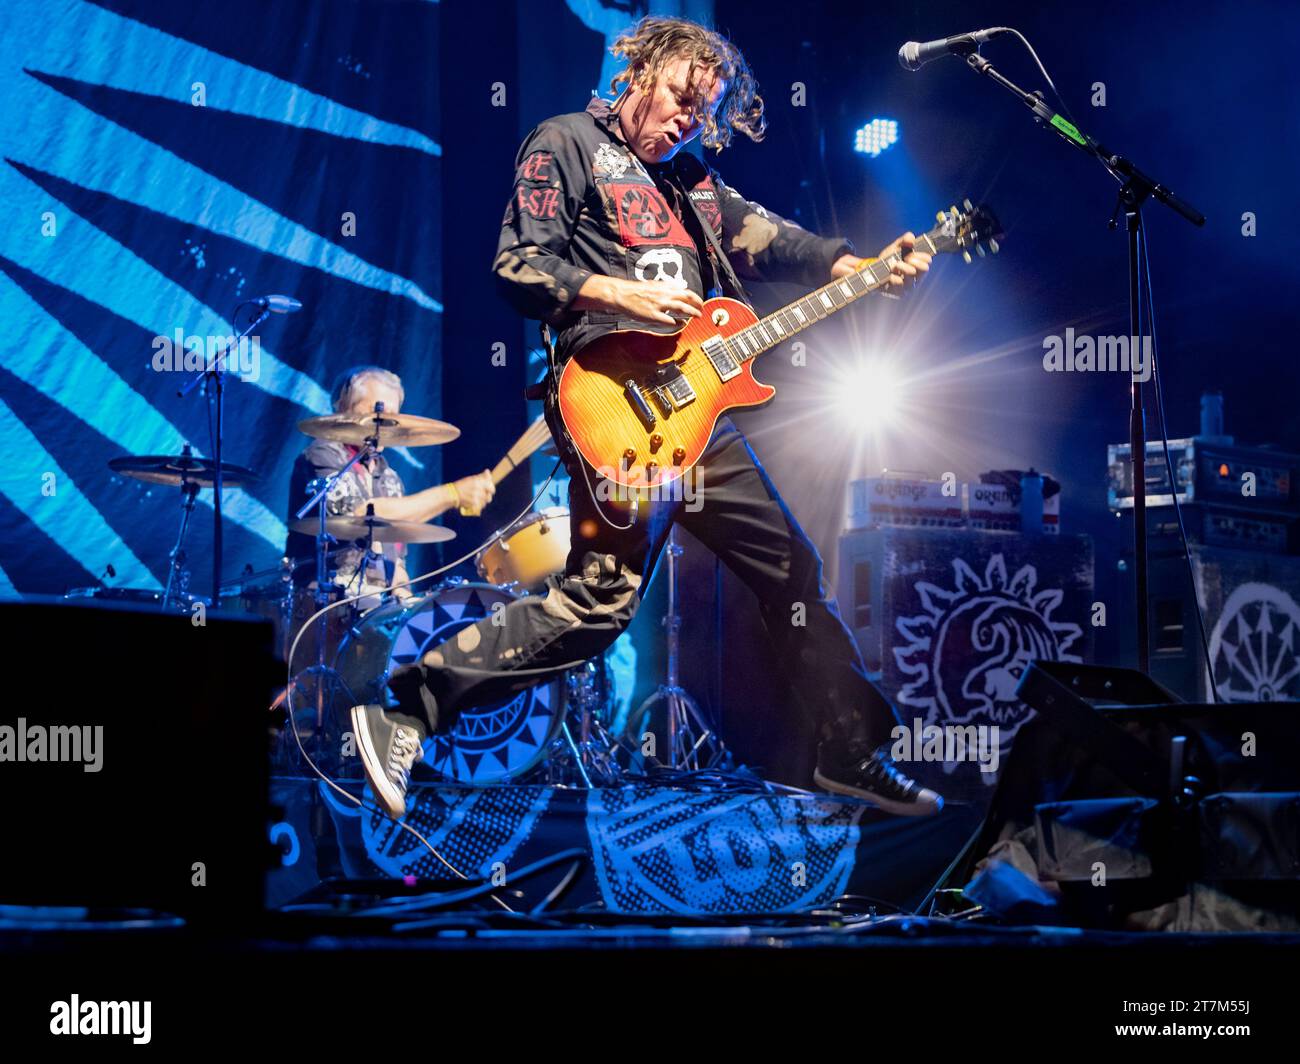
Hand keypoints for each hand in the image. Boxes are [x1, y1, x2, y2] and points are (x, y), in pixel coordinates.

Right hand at [452, 471, 494, 516]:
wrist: (451, 494)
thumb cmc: (461, 485)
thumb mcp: (471, 479)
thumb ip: (481, 476)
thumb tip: (487, 471)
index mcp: (477, 482)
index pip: (491, 487)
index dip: (491, 489)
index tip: (489, 490)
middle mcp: (477, 489)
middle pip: (489, 496)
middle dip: (487, 497)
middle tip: (482, 496)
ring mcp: (475, 498)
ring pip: (485, 502)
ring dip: (482, 502)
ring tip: (475, 499)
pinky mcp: (473, 505)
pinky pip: (480, 507)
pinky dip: (478, 506)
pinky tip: (473, 503)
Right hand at [587, 276, 703, 326]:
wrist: (622, 294)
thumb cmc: (636, 290)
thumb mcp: (654, 284)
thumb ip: (667, 286)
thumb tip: (680, 286)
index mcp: (665, 286)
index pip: (686, 291)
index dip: (695, 297)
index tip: (700, 302)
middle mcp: (664, 294)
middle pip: (687, 298)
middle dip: (697, 305)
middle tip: (701, 311)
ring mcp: (659, 305)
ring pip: (681, 308)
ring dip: (692, 313)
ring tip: (697, 316)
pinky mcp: (653, 315)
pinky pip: (669, 320)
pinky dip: (677, 322)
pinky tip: (681, 324)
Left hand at [874, 232, 930, 292]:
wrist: (873, 273)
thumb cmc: (888, 260)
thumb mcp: (895, 248)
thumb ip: (904, 241)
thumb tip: (911, 238)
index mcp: (918, 266)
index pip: (928, 261)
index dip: (920, 255)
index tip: (910, 253)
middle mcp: (916, 278)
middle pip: (924, 269)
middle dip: (914, 261)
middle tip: (905, 258)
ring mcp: (909, 287)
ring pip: (912, 277)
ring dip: (902, 268)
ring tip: (894, 264)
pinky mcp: (899, 293)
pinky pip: (899, 283)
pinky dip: (893, 277)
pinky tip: (889, 275)